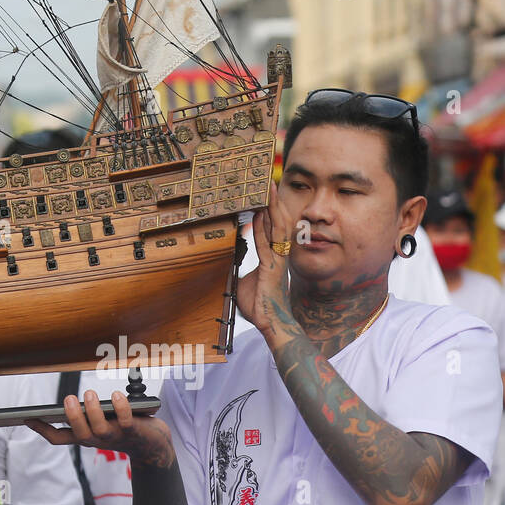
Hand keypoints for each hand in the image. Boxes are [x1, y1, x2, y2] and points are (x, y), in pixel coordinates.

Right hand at [25, 389, 174, 467]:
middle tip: (68, 399)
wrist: (153, 444)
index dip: (42, 430)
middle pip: (79, 434)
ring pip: (99, 429)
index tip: (27, 418)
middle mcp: (97, 439)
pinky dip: (120, 407)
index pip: (59, 438)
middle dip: (72, 416)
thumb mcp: (99, 422)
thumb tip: (68, 400)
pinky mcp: (133, 432)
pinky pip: (125, 421)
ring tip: (90, 393)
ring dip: (93, 410)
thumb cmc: (122, 427)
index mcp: (85, 436)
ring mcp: (114, 437)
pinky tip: (116, 395)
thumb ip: (85, 414)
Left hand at [235, 181, 294, 336]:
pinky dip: (264, 227)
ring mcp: (277, 260)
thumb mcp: (241, 282)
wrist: (271, 324)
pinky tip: (261, 214)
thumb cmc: (258, 305)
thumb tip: (227, 262)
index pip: (270, 227)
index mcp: (271, 256)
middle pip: (277, 221)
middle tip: (266, 180)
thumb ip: (237, 269)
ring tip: (267, 188)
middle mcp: (277, 255)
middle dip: (272, 201)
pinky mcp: (273, 269)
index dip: (267, 210)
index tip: (262, 193)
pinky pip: (269, 243)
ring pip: (277, 227)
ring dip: (272, 207)